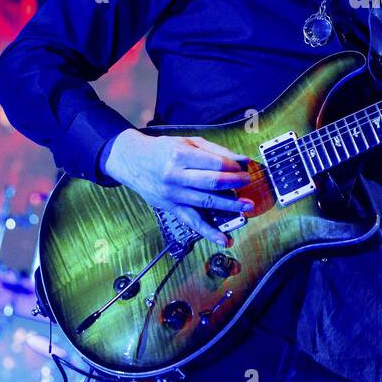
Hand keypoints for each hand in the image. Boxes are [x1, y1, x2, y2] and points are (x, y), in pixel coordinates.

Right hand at [104, 129, 252, 246]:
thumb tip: (242, 160)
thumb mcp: (189, 142)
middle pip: (212, 182)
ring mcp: (173, 194)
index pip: (215, 164)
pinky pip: (193, 222)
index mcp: (181, 155)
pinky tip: (224, 239)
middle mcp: (175, 176)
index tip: (244, 167)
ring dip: (229, 206)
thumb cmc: (164, 149)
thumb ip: (217, 151)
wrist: (133, 161)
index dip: (233, 167)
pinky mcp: (171, 208)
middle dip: (235, 183)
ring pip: (206, 202)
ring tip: (247, 207)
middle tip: (248, 183)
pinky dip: (209, 232)